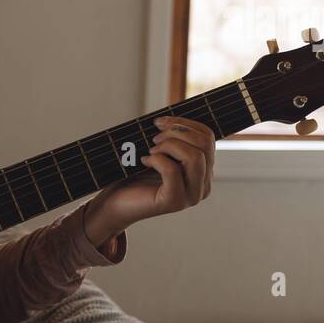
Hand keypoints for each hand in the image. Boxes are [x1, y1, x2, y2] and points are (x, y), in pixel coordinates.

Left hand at [83, 116, 215, 245]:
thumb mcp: (158, 152)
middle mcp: (203, 184)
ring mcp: (191, 196)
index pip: (208, 137)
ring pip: (195, 157)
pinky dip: (157, 159)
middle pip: (204, 144)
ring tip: (150, 150)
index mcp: (203, 170)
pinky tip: (144, 162)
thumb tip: (172, 120)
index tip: (159, 122)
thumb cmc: (135, 176)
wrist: (116, 202)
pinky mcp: (174, 202)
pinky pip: (173, 171)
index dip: (184, 123)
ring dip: (169, 146)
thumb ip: (173, 138)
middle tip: (153, 138)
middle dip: (176, 132)